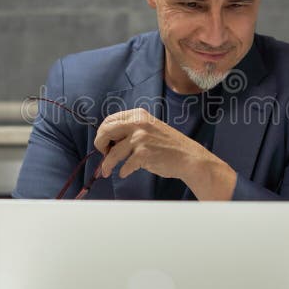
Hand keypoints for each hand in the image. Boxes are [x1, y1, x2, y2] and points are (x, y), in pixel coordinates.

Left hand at [93, 108, 236, 199]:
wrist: (188, 157)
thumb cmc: (167, 145)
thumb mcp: (149, 128)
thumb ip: (131, 130)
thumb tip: (108, 141)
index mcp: (138, 115)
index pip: (109, 120)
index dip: (103, 133)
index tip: (104, 144)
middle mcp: (138, 123)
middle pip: (106, 131)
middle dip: (99, 145)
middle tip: (102, 154)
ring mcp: (141, 138)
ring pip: (112, 153)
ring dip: (107, 164)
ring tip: (107, 171)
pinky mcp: (143, 154)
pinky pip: (124, 165)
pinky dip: (123, 171)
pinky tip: (125, 172)